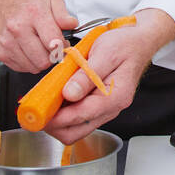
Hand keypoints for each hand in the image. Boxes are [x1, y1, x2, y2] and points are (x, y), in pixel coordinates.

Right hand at [0, 0, 76, 72]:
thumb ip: (63, 14)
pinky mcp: (0, 52)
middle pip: (44, 60)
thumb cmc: (26, 2)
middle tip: (51, 46)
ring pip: (34, 67)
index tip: (62, 42)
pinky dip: (28, 61)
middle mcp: (17, 28)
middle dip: (52, 56)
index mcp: (33, 13)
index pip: (54, 43)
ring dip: (40, 60)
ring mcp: (6, 42)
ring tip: (38, 45)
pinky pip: (22, 68)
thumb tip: (72, 25)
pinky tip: (27, 48)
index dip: (63, 46)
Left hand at [41, 9, 174, 143]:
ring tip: (43, 105)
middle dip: (53, 126)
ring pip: (76, 128)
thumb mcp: (105, 52)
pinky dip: (64, 114)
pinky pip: (79, 119)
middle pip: (76, 132)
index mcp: (115, 97)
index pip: (81, 116)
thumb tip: (69, 94)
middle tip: (35, 112)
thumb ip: (87, 75)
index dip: (56, 118)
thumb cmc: (125, 44)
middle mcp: (112, 108)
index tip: (37, 113)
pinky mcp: (99, 106)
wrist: (138, 41)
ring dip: (57, 121)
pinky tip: (55, 100)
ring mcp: (106, 109)